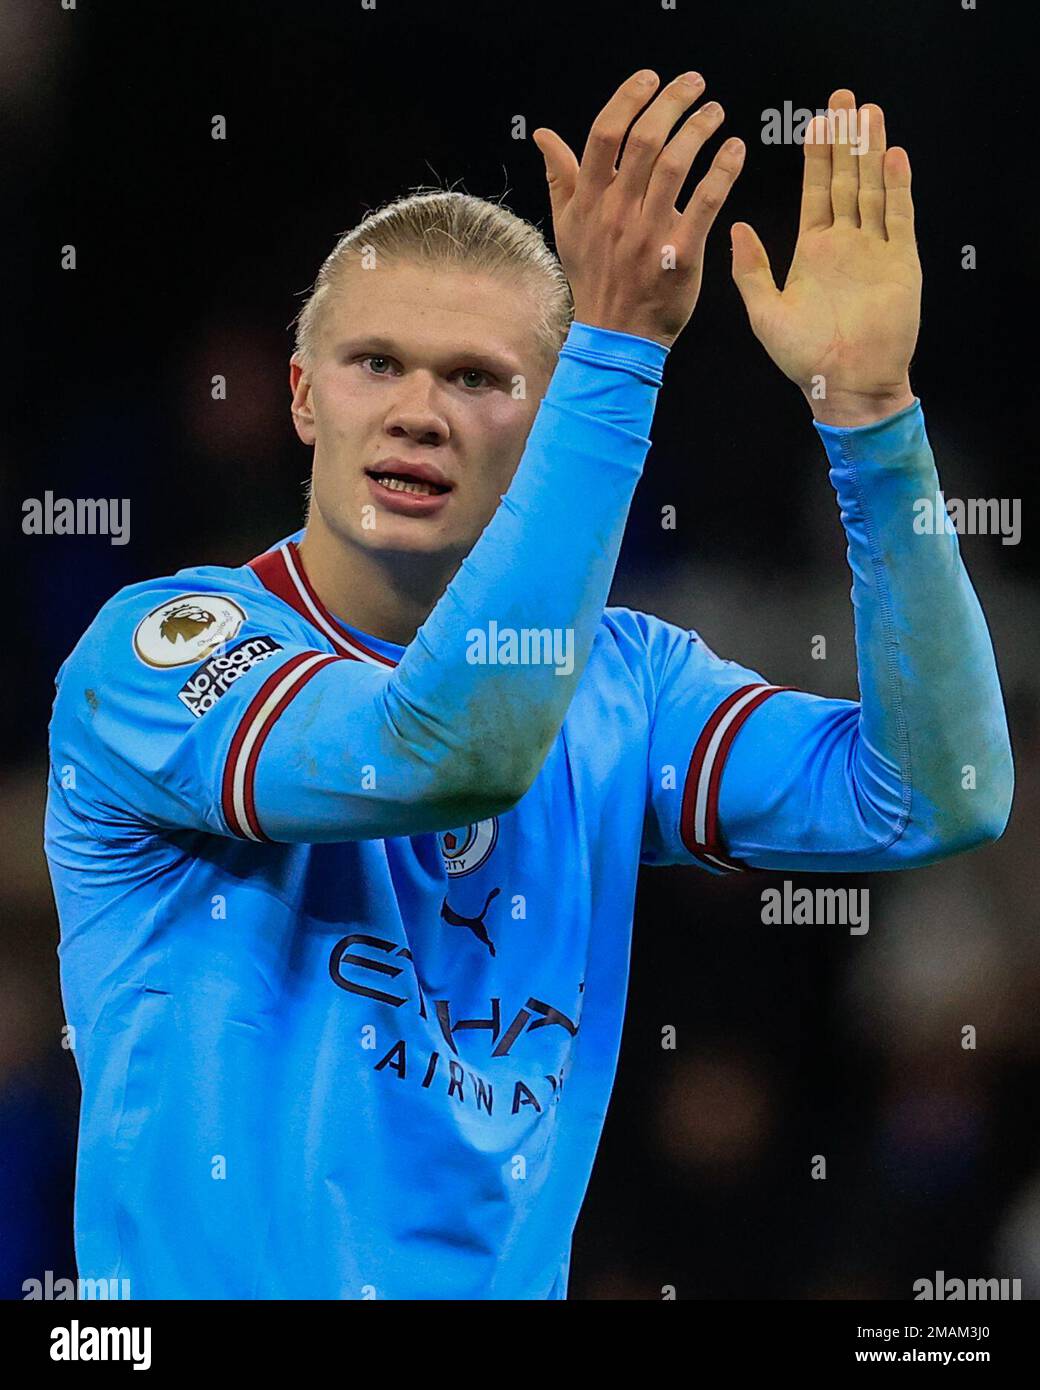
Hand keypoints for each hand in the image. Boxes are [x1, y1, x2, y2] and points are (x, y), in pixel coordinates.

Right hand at [534, 69, 744, 348]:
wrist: (615, 336)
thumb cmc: (595, 280)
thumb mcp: (568, 230)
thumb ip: (560, 179)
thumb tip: (543, 135)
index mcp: (590, 203)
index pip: (606, 135)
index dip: (629, 98)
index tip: (650, 79)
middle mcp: (617, 214)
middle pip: (645, 140)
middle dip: (673, 102)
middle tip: (694, 84)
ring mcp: (649, 235)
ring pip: (676, 164)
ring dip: (700, 128)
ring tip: (715, 112)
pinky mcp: (681, 255)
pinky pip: (706, 202)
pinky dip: (724, 170)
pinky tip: (735, 150)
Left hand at [731, 90, 920, 425]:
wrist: (846, 387)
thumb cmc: (803, 359)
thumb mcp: (765, 312)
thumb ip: (751, 269)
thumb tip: (736, 227)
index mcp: (813, 253)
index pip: (815, 192)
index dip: (816, 157)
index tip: (814, 121)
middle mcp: (845, 245)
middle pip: (846, 180)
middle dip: (844, 140)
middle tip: (842, 98)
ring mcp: (875, 251)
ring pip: (874, 189)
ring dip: (871, 152)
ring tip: (868, 113)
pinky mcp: (900, 263)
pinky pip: (900, 217)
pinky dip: (897, 186)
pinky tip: (893, 156)